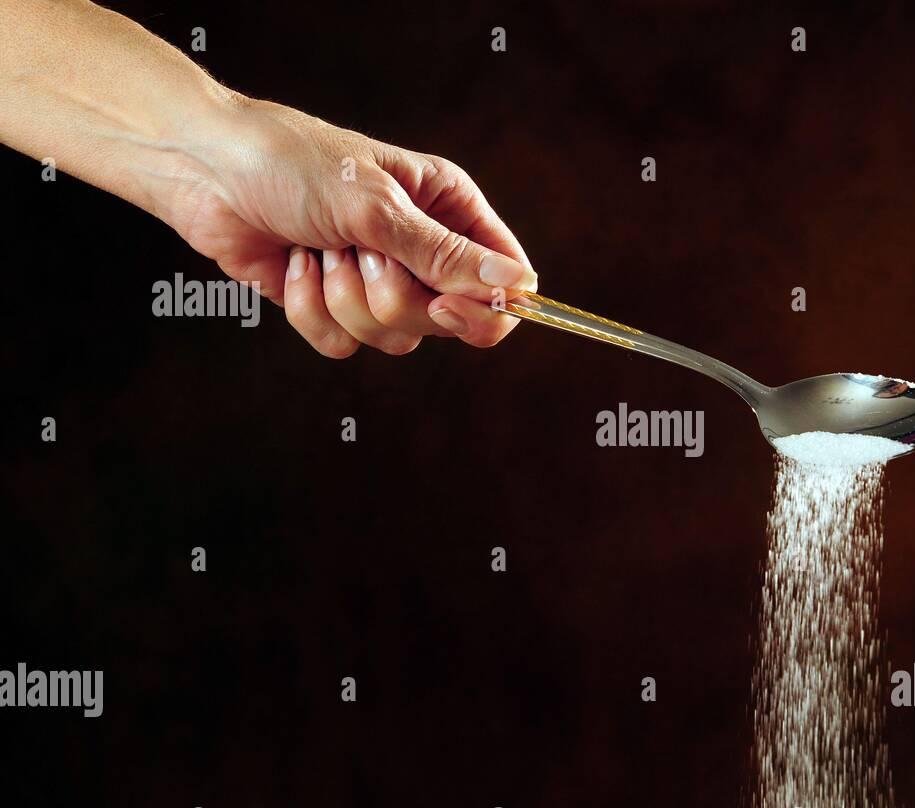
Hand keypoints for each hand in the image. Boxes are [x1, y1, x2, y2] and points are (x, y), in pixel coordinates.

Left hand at [161, 97, 536, 356]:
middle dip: (393, 295)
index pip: (505, 281)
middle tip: (359, 251)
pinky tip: (294, 264)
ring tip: (320, 249)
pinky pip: (343, 344)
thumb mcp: (376, 207)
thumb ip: (446, 256)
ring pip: (394, 338)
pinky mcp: (335, 307)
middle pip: (449, 321)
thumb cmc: (290, 163)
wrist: (204, 170)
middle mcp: (423, 250)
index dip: (486, 307)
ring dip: (345, 298)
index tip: (446, 306)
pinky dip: (310, 309)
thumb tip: (518, 284)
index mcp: (449, 210)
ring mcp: (379, 282)